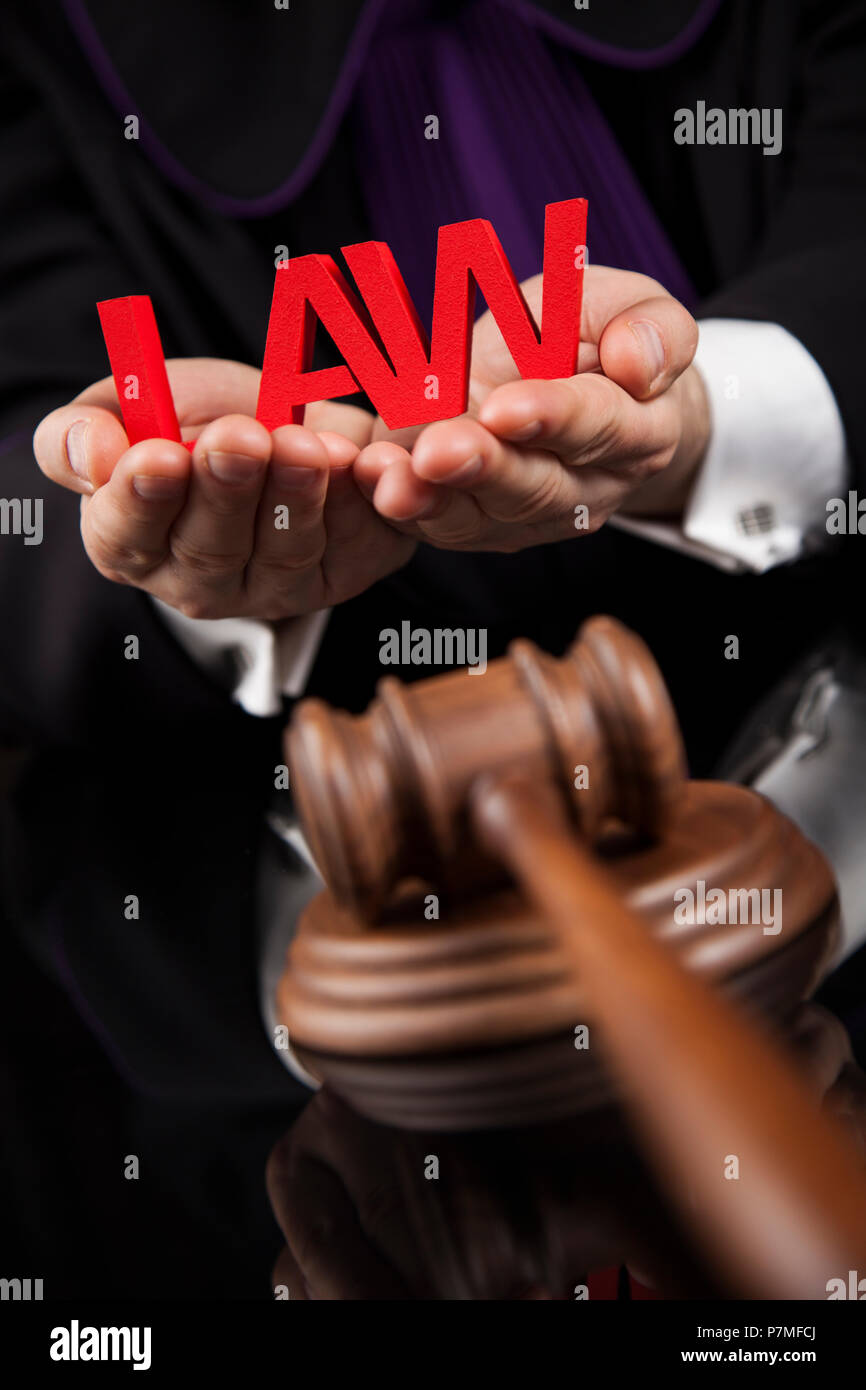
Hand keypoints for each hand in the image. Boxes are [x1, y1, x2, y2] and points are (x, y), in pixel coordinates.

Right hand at [33, 360, 413, 619]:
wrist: (288, 418)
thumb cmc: (196, 418)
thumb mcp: (124, 408)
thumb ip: (79, 435)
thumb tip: (92, 456)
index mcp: (133, 544)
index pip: (126, 537)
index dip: (143, 499)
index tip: (158, 457)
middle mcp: (202, 583)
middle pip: (211, 553)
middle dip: (227, 492)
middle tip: (240, 438)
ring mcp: (275, 588)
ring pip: (284, 554)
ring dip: (295, 498)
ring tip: (302, 446)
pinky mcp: (341, 575)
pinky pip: (350, 546)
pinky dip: (353, 502)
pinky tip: (351, 462)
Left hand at [353, 265, 709, 551]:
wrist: (574, 386)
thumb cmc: (600, 338)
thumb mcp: (631, 306)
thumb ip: (654, 327)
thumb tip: (636, 364)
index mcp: (640, 429)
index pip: (600, 426)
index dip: (553, 419)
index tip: (507, 409)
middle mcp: (588, 488)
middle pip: (536, 488)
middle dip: (484, 470)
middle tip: (438, 452)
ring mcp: (530, 517)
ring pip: (483, 517)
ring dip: (435, 501)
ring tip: (395, 481)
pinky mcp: (479, 525)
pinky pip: (441, 524)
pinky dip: (405, 507)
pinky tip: (375, 482)